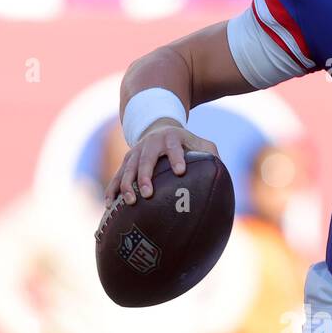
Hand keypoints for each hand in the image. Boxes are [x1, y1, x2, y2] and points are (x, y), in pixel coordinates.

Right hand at [105, 121, 219, 204]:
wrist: (158, 128)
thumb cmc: (185, 143)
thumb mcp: (199, 143)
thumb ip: (211, 154)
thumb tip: (222, 173)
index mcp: (170, 138)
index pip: (173, 147)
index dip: (176, 157)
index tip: (180, 171)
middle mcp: (150, 144)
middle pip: (146, 159)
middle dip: (145, 175)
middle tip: (148, 193)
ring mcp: (135, 153)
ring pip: (127, 168)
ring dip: (127, 185)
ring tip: (130, 202)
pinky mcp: (125, 162)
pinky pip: (116, 177)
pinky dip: (112, 190)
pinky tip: (109, 205)